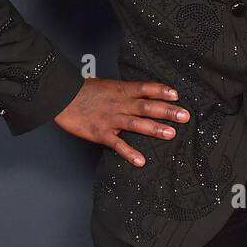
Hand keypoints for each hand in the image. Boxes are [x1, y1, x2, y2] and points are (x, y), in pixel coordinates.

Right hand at [53, 78, 189, 167]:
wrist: (61, 95)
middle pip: (147, 106)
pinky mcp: (100, 133)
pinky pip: (117, 144)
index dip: (161, 91)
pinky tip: (140, 161)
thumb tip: (145, 95)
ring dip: (154, 128)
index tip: (177, 95)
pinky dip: (129, 152)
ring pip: (136, 123)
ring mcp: (111, 118)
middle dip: (167, 110)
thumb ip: (127, 92)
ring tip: (171, 133)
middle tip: (185, 115)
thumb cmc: (85, 91)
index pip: (146, 88)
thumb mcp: (110, 85)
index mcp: (122, 90)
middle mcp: (120, 103)